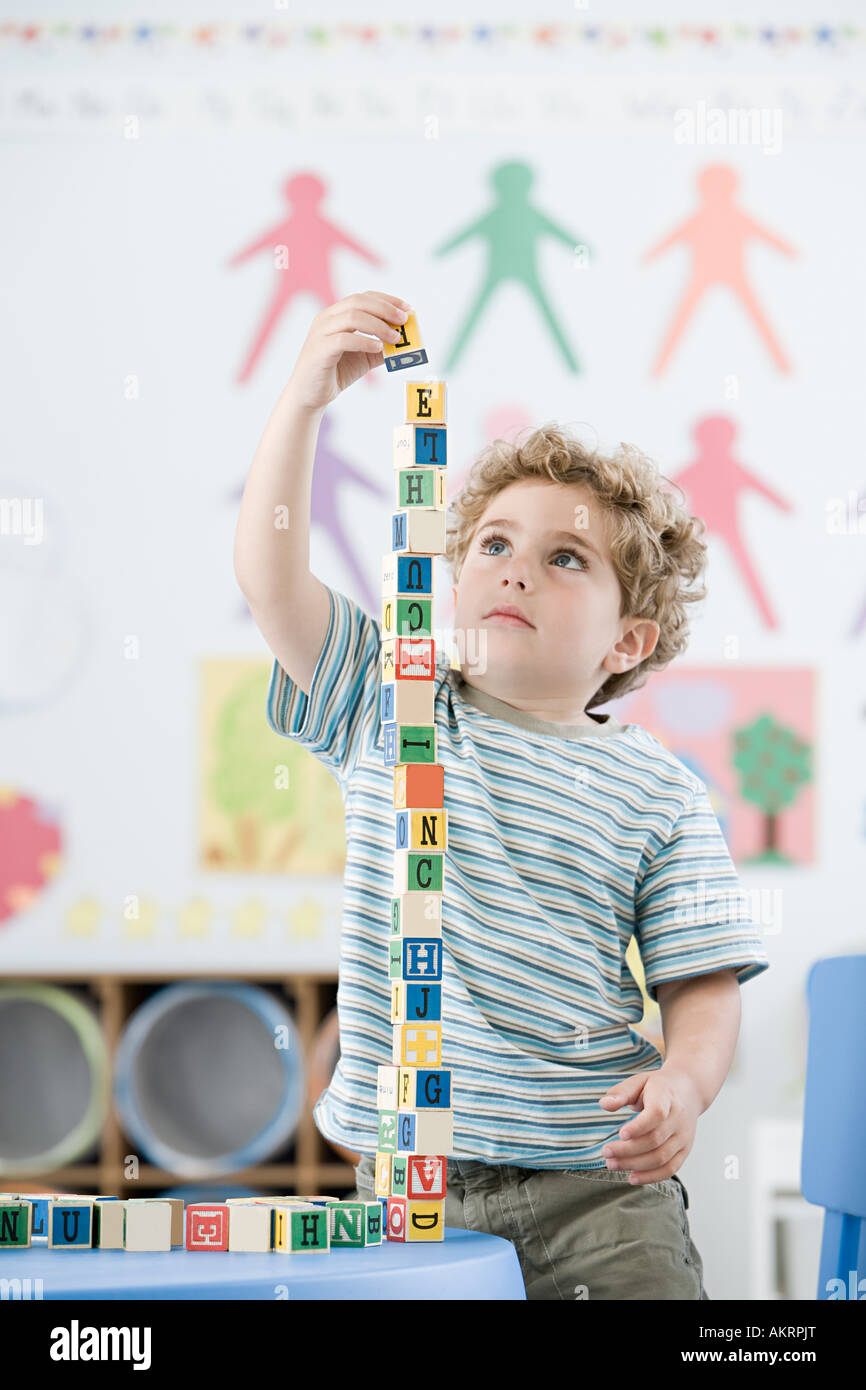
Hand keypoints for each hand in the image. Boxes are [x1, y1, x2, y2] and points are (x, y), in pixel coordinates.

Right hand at [286, 290, 412, 410]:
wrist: (310, 395)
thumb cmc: (336, 372)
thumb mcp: (364, 357)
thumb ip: (381, 347)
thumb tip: (405, 342)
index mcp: (336, 315)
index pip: (363, 297)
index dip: (387, 300)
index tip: (407, 309)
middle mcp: (327, 318)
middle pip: (358, 302)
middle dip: (385, 309)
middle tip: (403, 320)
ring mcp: (321, 332)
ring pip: (352, 317)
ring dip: (378, 325)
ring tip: (395, 338)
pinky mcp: (319, 350)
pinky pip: (344, 339)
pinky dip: (364, 342)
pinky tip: (378, 348)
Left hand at [597, 1063, 700, 1184]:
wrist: (688, 1090)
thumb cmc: (658, 1086)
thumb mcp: (639, 1080)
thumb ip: (621, 1092)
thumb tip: (604, 1104)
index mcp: (666, 1097)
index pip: (656, 1114)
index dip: (639, 1127)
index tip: (620, 1134)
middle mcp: (678, 1118)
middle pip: (655, 1140)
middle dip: (628, 1150)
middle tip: (606, 1152)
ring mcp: (683, 1136)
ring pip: (661, 1157)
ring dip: (635, 1165)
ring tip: (612, 1164)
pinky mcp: (685, 1150)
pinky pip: (670, 1168)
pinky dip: (651, 1176)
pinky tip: (632, 1177)